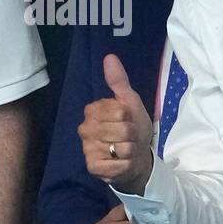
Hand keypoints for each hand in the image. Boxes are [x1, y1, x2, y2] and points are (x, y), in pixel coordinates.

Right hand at [79, 55, 154, 194]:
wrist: (137, 158)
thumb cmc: (133, 128)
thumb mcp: (130, 102)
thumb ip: (119, 81)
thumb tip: (109, 57)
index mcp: (93, 110)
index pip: (119, 111)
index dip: (130, 118)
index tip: (128, 121)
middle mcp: (86, 128)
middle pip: (122, 129)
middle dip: (132, 136)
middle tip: (129, 138)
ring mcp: (87, 148)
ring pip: (120, 148)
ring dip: (130, 151)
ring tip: (126, 151)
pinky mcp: (92, 166)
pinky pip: (115, 165)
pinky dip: (124, 165)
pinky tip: (121, 163)